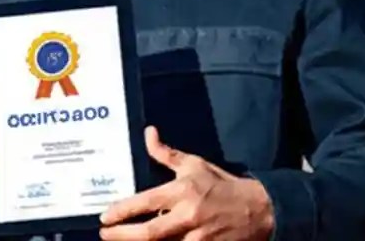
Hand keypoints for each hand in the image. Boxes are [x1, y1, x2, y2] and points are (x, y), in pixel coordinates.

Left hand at [99, 126, 274, 239]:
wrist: (259, 209)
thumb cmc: (222, 184)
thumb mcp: (195, 164)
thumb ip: (167, 154)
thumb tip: (148, 133)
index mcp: (182, 191)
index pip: (145, 202)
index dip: (122, 211)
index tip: (104, 217)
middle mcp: (188, 215)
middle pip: (149, 233)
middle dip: (122, 236)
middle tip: (105, 235)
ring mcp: (198, 237)